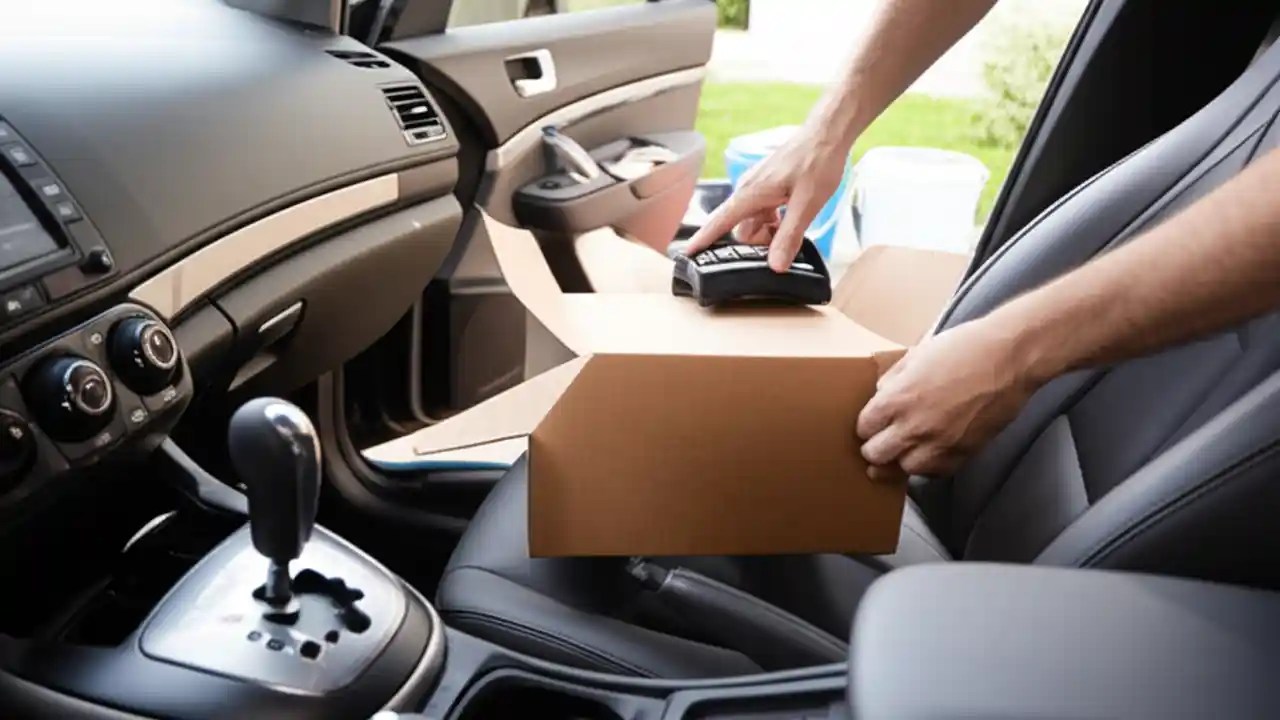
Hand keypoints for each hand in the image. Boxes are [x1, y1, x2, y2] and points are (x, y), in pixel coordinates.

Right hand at [685, 126, 849, 272]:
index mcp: (751, 194)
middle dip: (760, 242)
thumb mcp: (808, 203)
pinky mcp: (769, 188)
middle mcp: (749, 191)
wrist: (828, 133)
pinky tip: (794, 216)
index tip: (687, 255)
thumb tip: (775, 266)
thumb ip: (790, 235)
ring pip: (754, 223)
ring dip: (770, 232)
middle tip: (788, 240)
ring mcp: (758, 189)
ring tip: (795, 223)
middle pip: (741, 230)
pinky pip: (763, 213)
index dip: (704, 240)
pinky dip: (775, 222)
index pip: (720, 222)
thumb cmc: (818, 161)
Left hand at [856, 319, 1040, 479]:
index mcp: (898, 399)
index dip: (866, 426)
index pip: (863, 428)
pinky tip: (931, 451)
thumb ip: (893, 380)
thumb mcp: (916, 355)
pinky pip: (936, 472)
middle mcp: (914, 427)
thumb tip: (881, 395)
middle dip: (875, 448)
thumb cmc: (964, 348)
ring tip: (906, 448)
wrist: (1009, 358)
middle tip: (882, 441)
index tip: (872, 423)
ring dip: (902, 460)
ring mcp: (940, 443)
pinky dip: (930, 465)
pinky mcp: (964, 452)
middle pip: (876, 456)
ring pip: (905, 469)